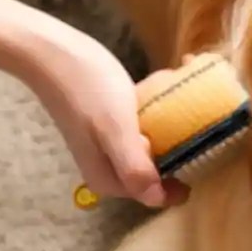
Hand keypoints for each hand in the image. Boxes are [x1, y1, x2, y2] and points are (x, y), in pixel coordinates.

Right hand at [23, 20, 187, 208]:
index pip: (163, 192)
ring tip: (175, 79)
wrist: (50, 49)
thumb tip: (158, 200)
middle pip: (165, 165)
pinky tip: (166, 76)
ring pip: (162, 140)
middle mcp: (114, 170)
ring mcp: (115, 146)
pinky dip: (161, 102)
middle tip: (189, 100)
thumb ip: (134, 167)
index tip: (201, 136)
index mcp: (113, 181)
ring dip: (177, 114)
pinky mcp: (117, 124)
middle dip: (183, 135)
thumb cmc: (85, 87)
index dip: (186, 167)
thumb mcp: (114, 130)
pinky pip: (150, 122)